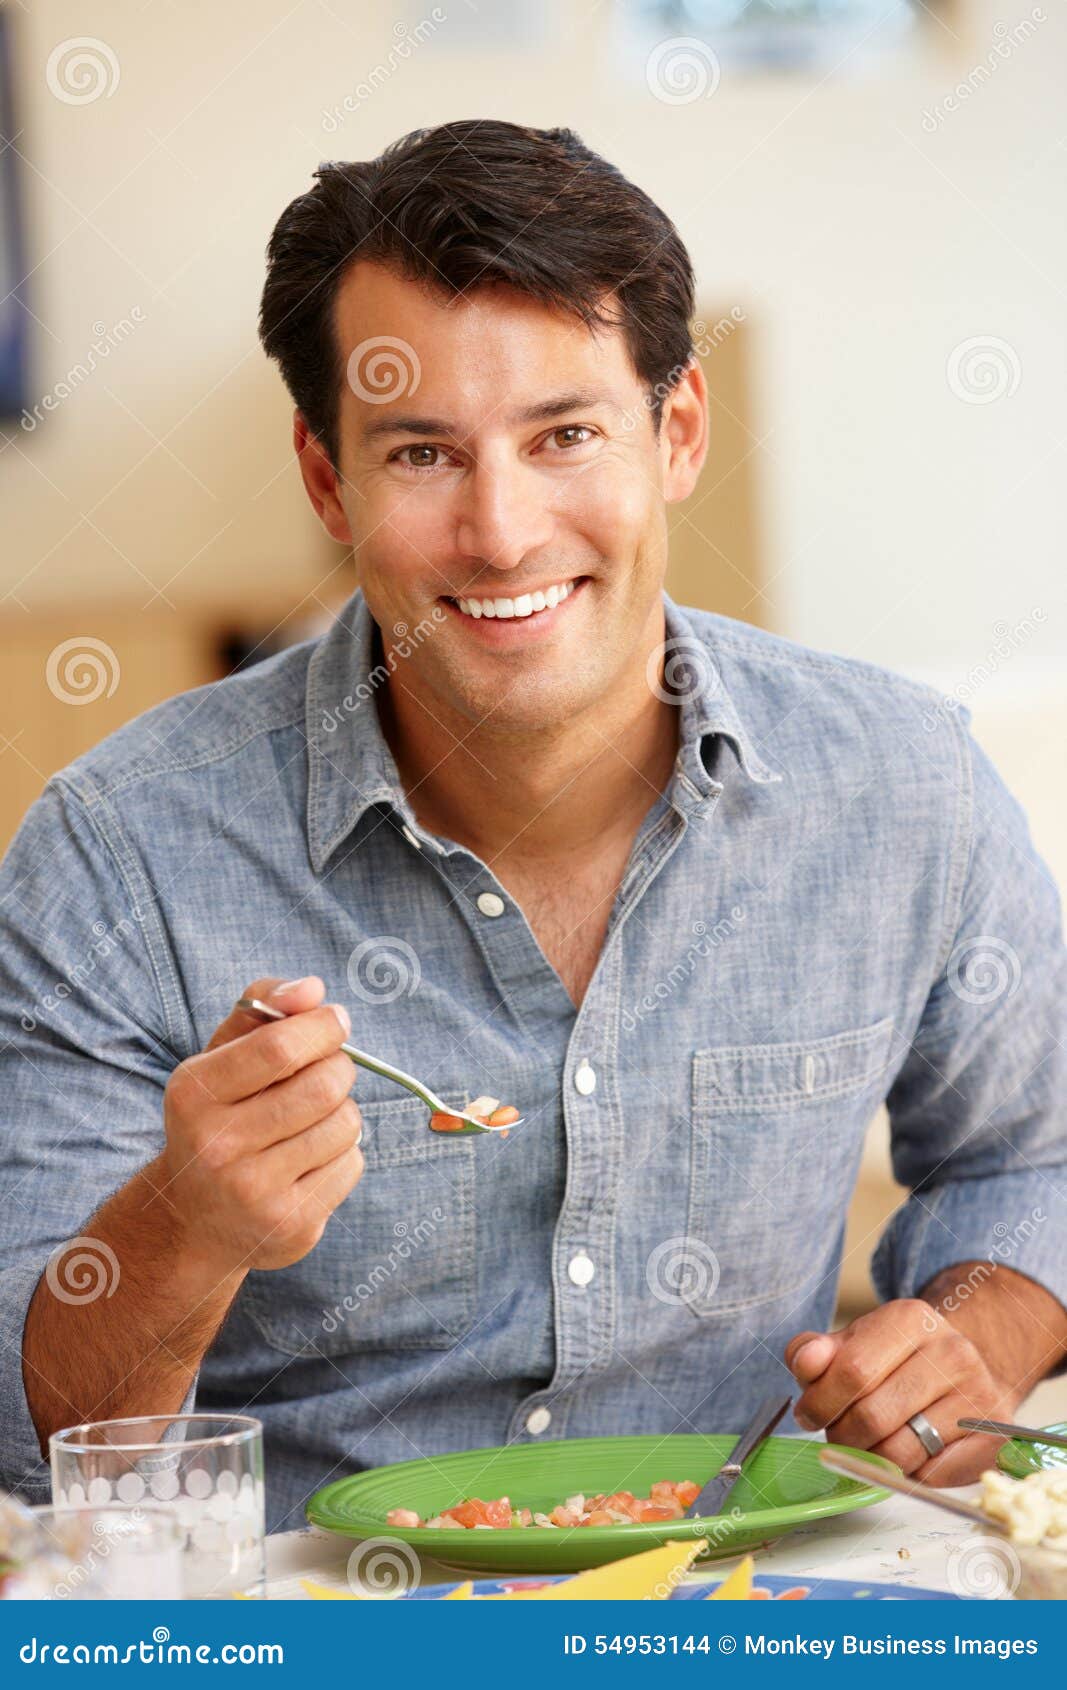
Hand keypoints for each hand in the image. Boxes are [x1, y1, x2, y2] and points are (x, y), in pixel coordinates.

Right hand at [160, 976, 363, 1276]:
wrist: (193, 1220)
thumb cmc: (219, 1117)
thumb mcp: (221, 1057)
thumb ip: (262, 1007)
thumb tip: (313, 989)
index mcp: (194, 1093)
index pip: (280, 1047)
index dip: (323, 1027)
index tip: (336, 1021)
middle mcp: (217, 1146)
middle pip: (323, 1086)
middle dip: (339, 1067)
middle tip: (329, 1070)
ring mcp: (254, 1193)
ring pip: (345, 1124)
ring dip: (342, 1111)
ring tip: (312, 1119)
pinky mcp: (291, 1226)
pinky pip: (352, 1165)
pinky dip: (344, 1152)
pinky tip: (310, 1159)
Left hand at [784, 1299, 1014, 1483]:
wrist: (966, 1369)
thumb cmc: (898, 1359)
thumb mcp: (852, 1343)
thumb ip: (815, 1352)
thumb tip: (805, 1362)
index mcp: (910, 1319)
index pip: (851, 1371)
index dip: (820, 1402)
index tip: (808, 1415)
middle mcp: (951, 1351)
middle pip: (873, 1416)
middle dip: (842, 1435)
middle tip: (839, 1434)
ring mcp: (978, 1394)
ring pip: (900, 1452)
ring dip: (871, 1459)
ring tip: (868, 1444)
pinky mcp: (993, 1436)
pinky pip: (931, 1476)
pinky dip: (907, 1474)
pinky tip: (905, 1453)